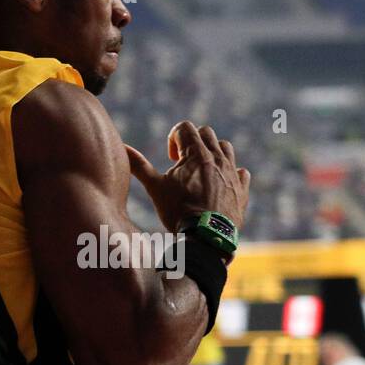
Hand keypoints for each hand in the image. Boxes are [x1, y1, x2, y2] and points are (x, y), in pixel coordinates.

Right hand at [125, 121, 249, 233]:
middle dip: (192, 143)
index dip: (173, 139)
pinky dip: (232, 173)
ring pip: (225, 148)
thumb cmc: (179, 211)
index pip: (184, 127)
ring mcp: (232, 172)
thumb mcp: (155, 187)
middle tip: (183, 164)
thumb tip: (123, 148)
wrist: (207, 237)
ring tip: (201, 172)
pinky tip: (222, 184)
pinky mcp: (242, 188)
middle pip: (206, 133)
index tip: (170, 159)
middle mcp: (217, 157)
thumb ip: (139, 165)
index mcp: (195, 153)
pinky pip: (242, 172)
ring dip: (213, 153)